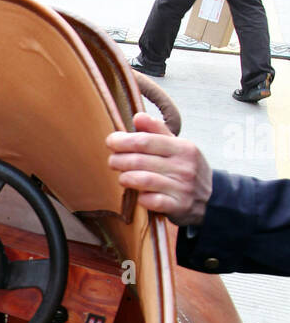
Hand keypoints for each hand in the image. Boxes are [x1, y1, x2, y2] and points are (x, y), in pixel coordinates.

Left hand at [106, 111, 212, 226]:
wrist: (212, 197)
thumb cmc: (187, 168)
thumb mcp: (179, 146)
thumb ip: (158, 131)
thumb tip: (138, 117)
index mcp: (183, 148)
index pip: (146, 141)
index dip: (124, 141)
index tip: (111, 141)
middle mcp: (184, 167)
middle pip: (141, 160)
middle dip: (120, 160)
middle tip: (112, 161)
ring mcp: (182, 187)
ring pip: (144, 180)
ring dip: (126, 178)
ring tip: (122, 177)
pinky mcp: (179, 206)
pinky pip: (153, 201)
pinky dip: (141, 198)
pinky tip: (138, 195)